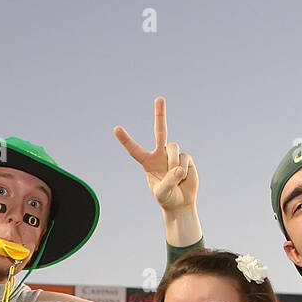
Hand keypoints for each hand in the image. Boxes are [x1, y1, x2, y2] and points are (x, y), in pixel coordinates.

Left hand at [113, 97, 197, 212]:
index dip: (125, 140)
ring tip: (176, 177)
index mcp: (147, 162)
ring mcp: (173, 154)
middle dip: (160, 114)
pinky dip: (184, 171)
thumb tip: (179, 168)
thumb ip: (168, 181)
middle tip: (160, 98)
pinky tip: (183, 178)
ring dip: (173, 163)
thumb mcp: (162, 193)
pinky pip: (184, 158)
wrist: (181, 202)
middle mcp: (160, 154)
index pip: (134, 149)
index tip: (116, 128)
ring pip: (173, 148)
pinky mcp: (186, 158)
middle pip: (160, 131)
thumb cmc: (167, 197)